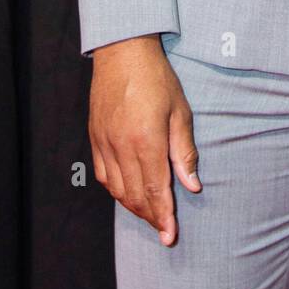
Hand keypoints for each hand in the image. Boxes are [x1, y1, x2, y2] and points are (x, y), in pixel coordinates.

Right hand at [88, 34, 200, 244]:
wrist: (123, 52)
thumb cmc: (157, 78)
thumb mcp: (180, 111)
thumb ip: (184, 150)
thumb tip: (192, 185)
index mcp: (146, 140)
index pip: (156, 190)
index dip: (164, 216)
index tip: (170, 236)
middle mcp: (121, 147)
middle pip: (136, 195)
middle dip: (151, 217)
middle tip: (164, 231)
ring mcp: (105, 143)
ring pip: (118, 189)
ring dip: (134, 207)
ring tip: (150, 216)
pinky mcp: (95, 138)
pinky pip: (104, 176)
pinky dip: (117, 191)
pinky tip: (128, 194)